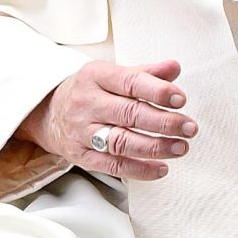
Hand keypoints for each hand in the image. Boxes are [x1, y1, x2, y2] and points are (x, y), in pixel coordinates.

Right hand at [19, 58, 196, 181]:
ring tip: (181, 148)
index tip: (181, 99)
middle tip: (189, 128)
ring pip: (121, 142)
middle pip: (129, 114)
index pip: (130, 83)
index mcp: (96, 76)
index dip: (157, 91)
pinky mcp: (80, 156)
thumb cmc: (90, 91)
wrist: (48, 113)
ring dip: (155, 148)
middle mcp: (86, 103)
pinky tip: (161, 168)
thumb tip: (175, 68)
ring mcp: (81, 131)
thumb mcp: (112, 74)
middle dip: (164, 123)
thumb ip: (145, 73)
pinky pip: (112, 165)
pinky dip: (138, 169)